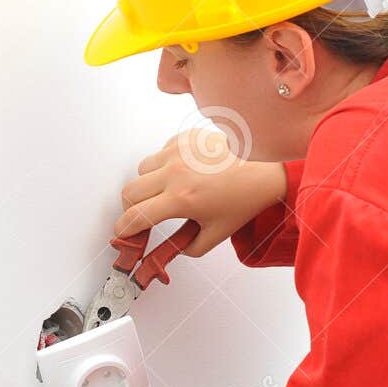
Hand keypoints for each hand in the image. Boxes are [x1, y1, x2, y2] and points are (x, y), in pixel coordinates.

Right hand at [114, 134, 287, 256]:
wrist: (265, 168)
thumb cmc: (244, 198)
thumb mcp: (216, 234)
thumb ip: (187, 248)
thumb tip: (171, 247)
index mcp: (182, 198)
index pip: (136, 217)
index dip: (123, 230)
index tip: (122, 234)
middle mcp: (176, 172)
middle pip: (129, 192)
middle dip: (131, 208)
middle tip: (142, 215)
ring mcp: (178, 151)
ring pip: (141, 170)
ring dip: (146, 184)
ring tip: (166, 192)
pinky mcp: (184, 138)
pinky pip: (159, 152)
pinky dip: (164, 165)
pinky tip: (183, 172)